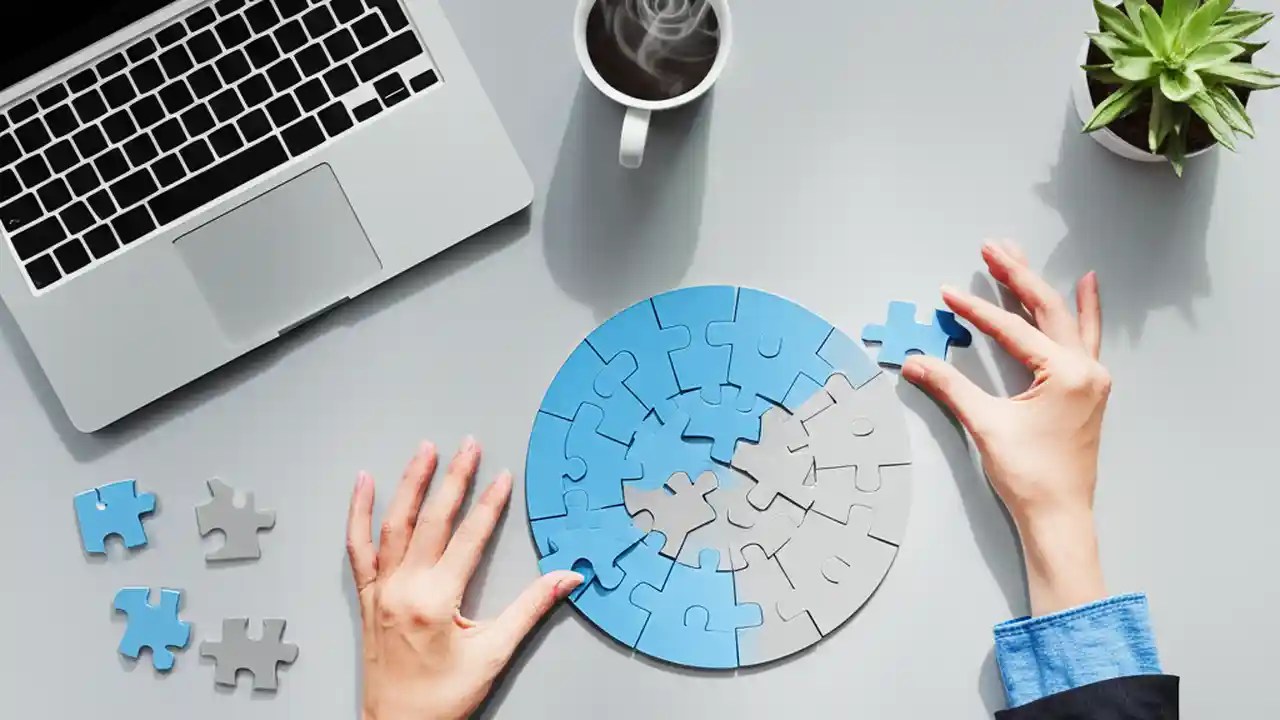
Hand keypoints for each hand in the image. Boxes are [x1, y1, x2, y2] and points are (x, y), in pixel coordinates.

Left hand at [348, 438, 583, 719]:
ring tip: (425, 451)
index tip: (503, 477)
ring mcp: (380, 590)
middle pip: (431, 521)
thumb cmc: (442, 699)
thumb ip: (530, 609)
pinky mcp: (367, 597)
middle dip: (453, 479)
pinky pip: (357, 547)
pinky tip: (364, 484)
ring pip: (393, 524)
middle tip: (469, 446)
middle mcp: (403, 589)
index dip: (490, 504)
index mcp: (435, 601)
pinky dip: (358, 513)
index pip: (469, 538)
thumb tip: (566, 579)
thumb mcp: (494, 654)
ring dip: (410, 484)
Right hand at [903, 242, 1109, 614]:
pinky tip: (1087, 287)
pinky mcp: (1087, 389)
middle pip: (1047, 310)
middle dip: (1016, 277)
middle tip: (991, 247)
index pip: (1014, 330)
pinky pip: (1087, 338)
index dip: (977, 310)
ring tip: (1019, 256)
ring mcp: (1091, 378)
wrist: (1059, 515)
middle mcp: (1086, 369)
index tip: (948, 293)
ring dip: (1040, 287)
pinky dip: (1084, 311)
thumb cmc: (1029, 475)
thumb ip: (950, 386)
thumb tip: (914, 361)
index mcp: (1067, 374)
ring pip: (1065, 319)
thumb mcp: (986, 425)